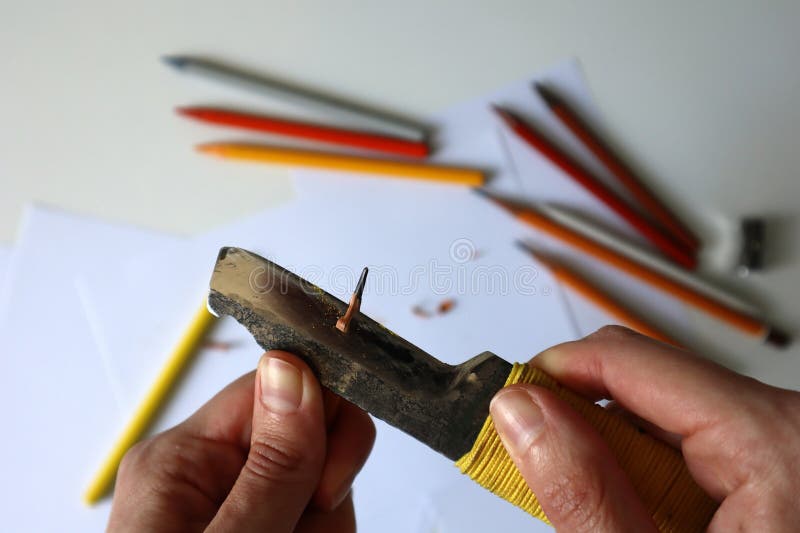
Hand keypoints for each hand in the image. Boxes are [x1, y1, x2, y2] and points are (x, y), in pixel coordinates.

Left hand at [108, 350, 375, 532]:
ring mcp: (246, 503)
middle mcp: (213, 473)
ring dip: (327, 524)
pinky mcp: (272, 526)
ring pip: (329, 480)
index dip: (320, 415)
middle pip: (312, 434)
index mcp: (183, 459)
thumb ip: (271, 464)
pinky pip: (326, 515)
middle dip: (327, 487)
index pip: (273, 387)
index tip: (333, 478)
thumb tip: (292, 365)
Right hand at [490, 326, 799, 531]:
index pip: (626, 359)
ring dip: (613, 457)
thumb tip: (523, 416)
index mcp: (774, 439)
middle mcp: (787, 427)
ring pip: (663, 414)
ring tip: (601, 515)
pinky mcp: (776, 467)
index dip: (551, 375)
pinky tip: (639, 517)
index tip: (506, 411)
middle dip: (580, 425)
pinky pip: (692, 445)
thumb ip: (587, 494)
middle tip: (538, 479)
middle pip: (643, 383)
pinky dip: (649, 477)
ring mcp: (784, 447)